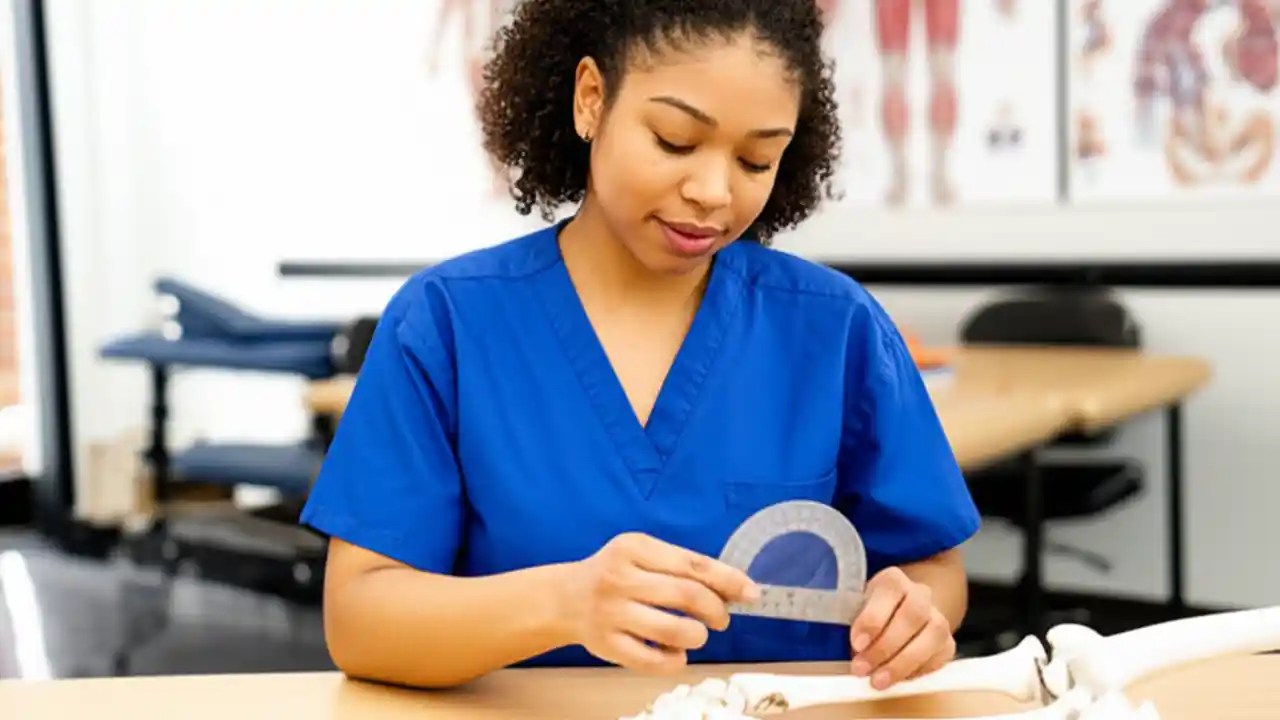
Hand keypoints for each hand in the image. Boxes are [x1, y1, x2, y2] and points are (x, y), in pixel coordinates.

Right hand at [564, 532, 759, 673]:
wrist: (566, 598)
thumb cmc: (617, 574)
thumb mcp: (643, 555)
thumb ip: (682, 567)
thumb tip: (736, 588)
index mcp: (633, 548)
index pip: (692, 564)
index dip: (727, 580)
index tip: (751, 593)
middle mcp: (620, 578)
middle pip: (686, 596)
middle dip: (716, 610)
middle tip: (721, 619)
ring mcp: (611, 613)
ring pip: (673, 630)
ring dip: (698, 636)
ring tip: (697, 634)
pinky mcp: (607, 645)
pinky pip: (653, 661)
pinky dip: (675, 660)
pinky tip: (676, 652)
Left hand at [848, 567, 953, 689]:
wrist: (900, 617)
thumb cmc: (871, 615)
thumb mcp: (855, 611)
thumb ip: (855, 625)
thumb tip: (855, 652)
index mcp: (893, 580)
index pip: (889, 592)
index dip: (873, 619)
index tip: (857, 644)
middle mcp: (920, 595)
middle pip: (913, 616)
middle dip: (885, 647)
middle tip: (862, 668)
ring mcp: (937, 618)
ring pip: (932, 636)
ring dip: (902, 663)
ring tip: (878, 681)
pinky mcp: (947, 643)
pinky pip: (939, 658)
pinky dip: (917, 671)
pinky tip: (896, 679)